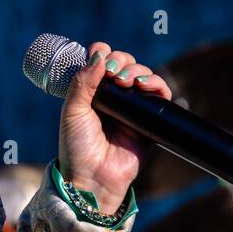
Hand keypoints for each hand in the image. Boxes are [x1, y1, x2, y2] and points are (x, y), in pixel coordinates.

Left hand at [57, 42, 172, 212]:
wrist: (92, 178)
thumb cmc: (77, 146)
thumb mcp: (72, 111)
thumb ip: (82, 81)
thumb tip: (99, 53)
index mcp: (91, 92)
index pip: (101, 61)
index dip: (103, 54)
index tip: (102, 59)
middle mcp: (112, 97)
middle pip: (125, 64)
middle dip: (123, 61)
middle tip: (115, 75)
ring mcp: (131, 108)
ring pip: (143, 75)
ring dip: (139, 70)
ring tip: (128, 82)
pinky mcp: (149, 121)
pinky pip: (160, 96)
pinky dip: (157, 84)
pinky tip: (146, 85)